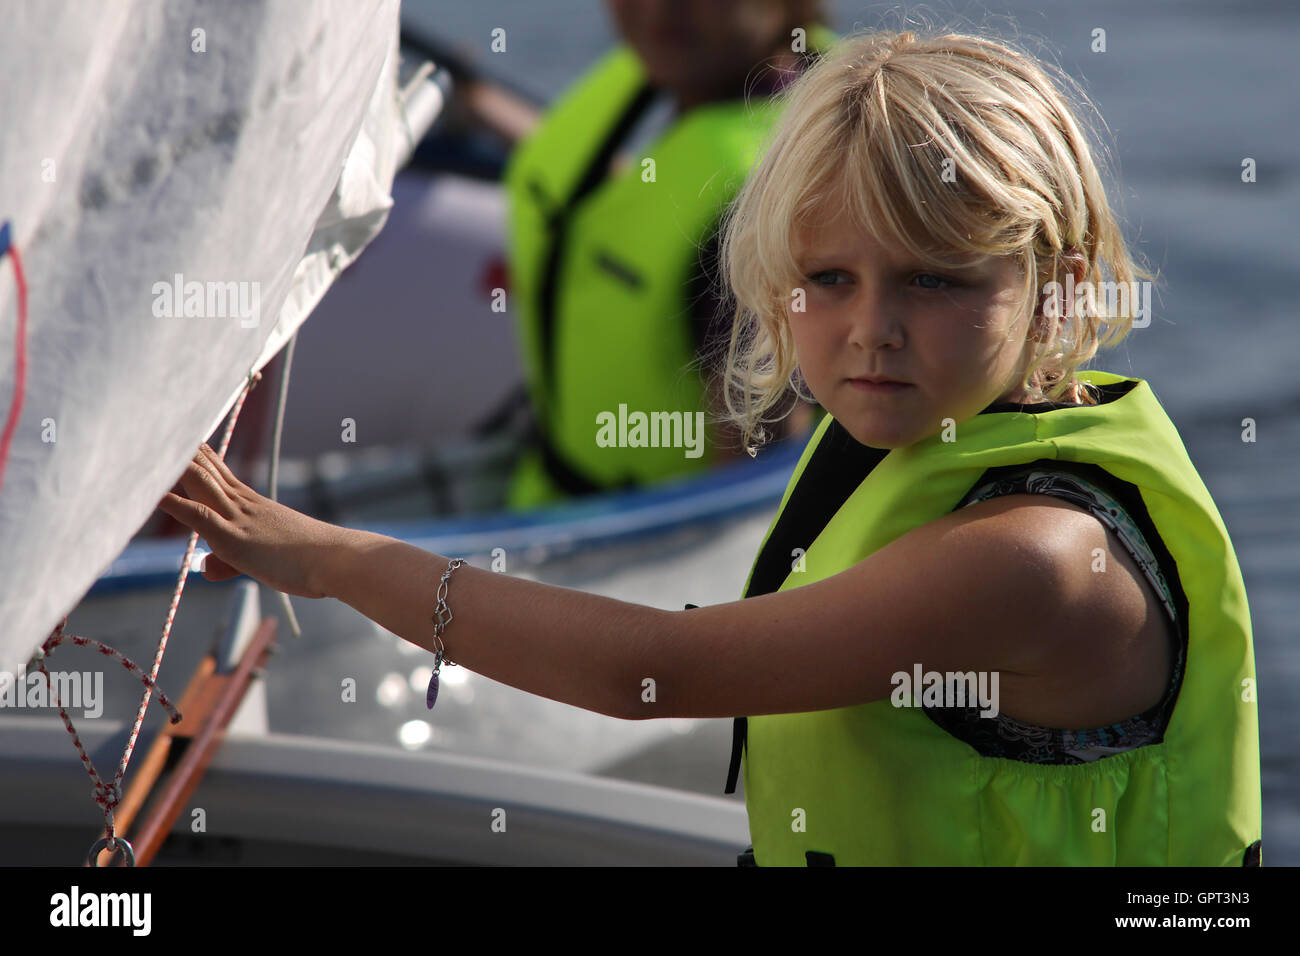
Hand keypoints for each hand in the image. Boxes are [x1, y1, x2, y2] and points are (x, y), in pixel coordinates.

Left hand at [157, 443, 342, 598]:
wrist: (336, 558)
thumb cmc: (311, 560)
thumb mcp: (265, 561)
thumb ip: (229, 562)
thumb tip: (206, 568)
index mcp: (253, 504)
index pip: (218, 471)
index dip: (197, 454)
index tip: (178, 436)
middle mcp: (243, 504)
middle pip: (205, 467)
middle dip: (178, 449)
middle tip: (154, 426)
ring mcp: (238, 518)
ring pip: (199, 482)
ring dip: (172, 465)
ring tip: (146, 445)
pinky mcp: (234, 538)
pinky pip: (198, 515)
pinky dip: (174, 503)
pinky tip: (153, 493)